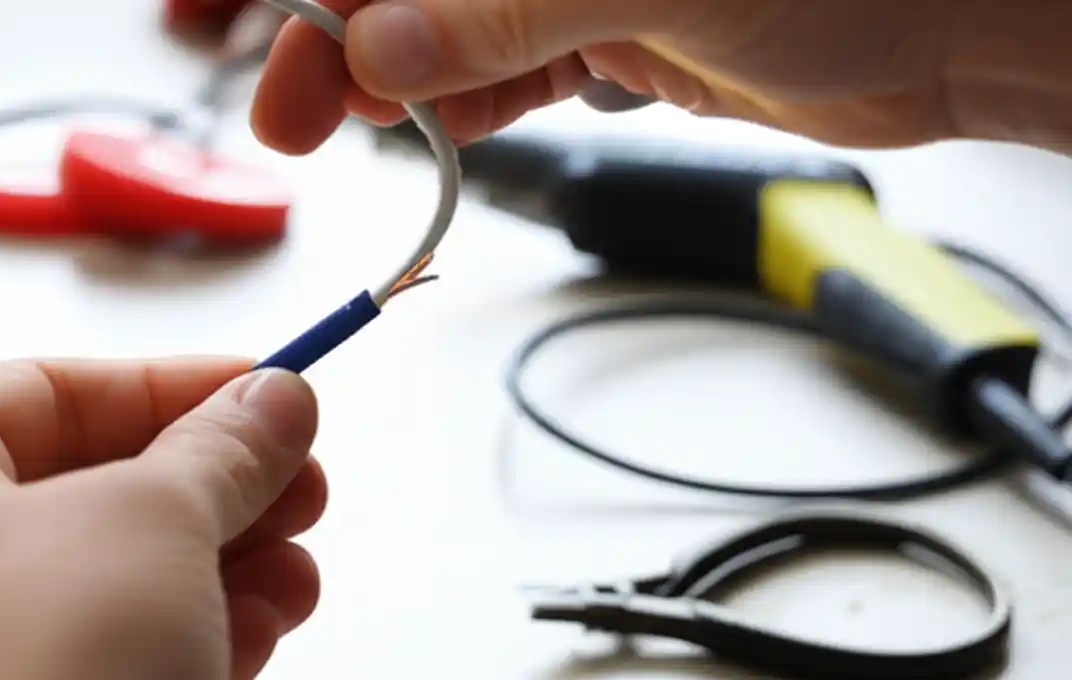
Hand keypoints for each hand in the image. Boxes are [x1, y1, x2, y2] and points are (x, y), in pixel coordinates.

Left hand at [0, 358, 324, 679]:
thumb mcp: (150, 523)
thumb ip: (221, 449)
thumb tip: (274, 403)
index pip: (49, 390)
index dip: (173, 386)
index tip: (264, 392)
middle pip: (91, 488)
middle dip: (217, 489)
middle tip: (296, 480)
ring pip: (109, 582)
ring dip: (223, 566)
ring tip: (295, 569)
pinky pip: (104, 659)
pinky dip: (189, 636)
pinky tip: (258, 628)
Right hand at [250, 0, 1071, 152]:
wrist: (959, 23)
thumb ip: (503, 15)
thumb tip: (383, 51)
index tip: (254, 23)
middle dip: (337, 31)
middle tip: (289, 107)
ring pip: (447, 22)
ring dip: (388, 77)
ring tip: (335, 125)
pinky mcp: (610, 27)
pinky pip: (505, 68)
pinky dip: (461, 104)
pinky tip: (423, 129)